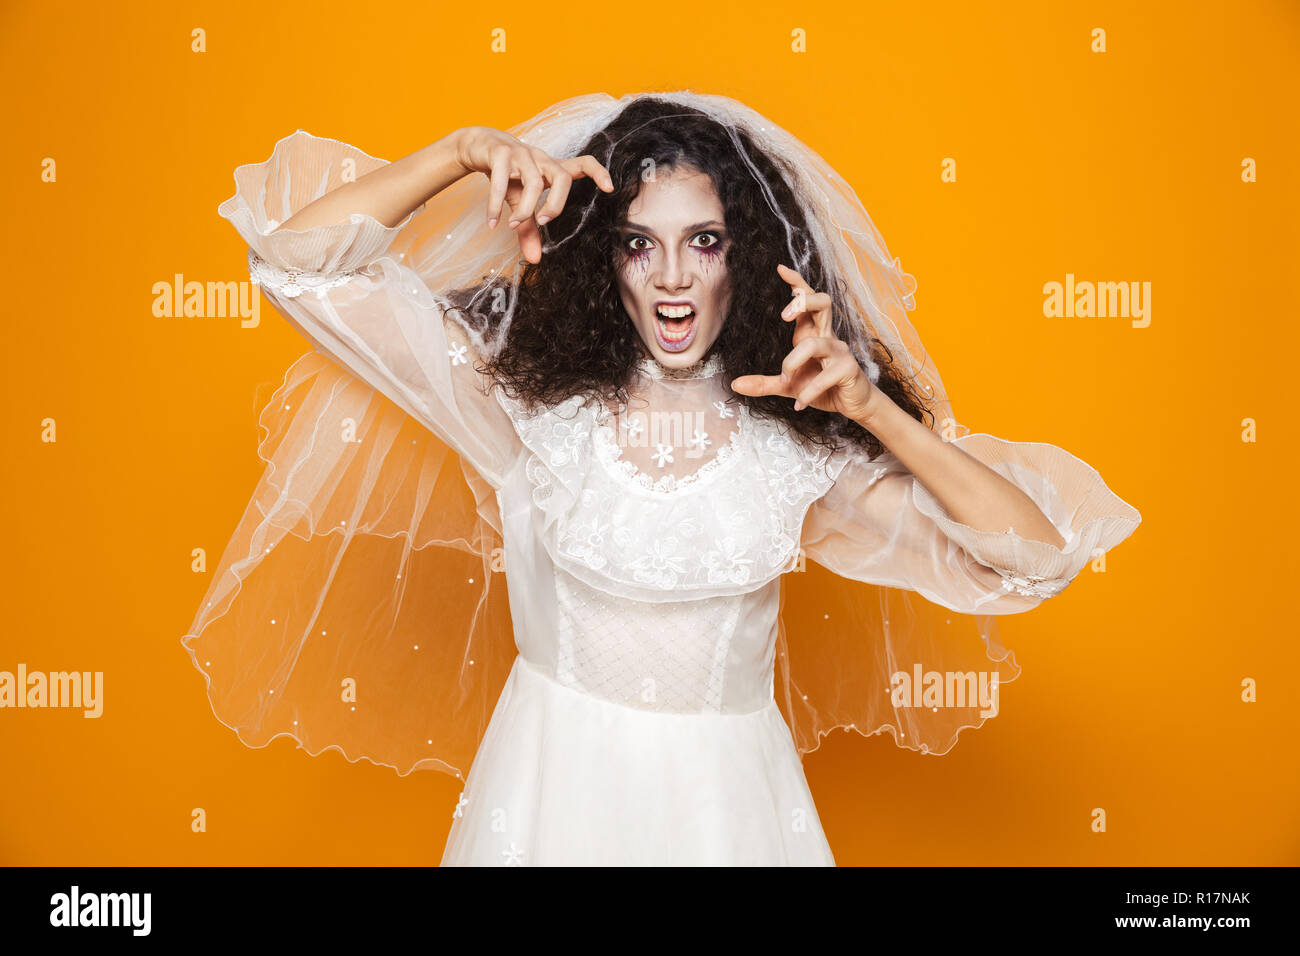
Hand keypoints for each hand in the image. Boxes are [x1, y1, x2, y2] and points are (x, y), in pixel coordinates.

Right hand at [454, 126, 613, 263]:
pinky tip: (493, 222)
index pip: (583, 163)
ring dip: (525, 209)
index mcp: (551, 167)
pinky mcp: (499, 153)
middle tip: (542, 222)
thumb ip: (530, 228)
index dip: (598, 173)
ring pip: (532, 182)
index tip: (610, 189)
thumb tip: (535, 260)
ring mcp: (521, 153)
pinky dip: (496, 205)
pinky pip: (501, 180)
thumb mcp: (519, 200)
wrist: (476, 145)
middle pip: (562, 178)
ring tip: (511, 226)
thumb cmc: (506, 173)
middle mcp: (541, 158)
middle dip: (556, 205)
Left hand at [730, 263, 880, 422]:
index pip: (807, 299)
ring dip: (793, 362)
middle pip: (823, 302)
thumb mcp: (788, 386)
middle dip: (803, 302)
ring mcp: (840, 351)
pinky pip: (824, 376)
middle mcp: (827, 336)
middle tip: (783, 316)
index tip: (780, 269)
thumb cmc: (824, 388)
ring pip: (815, 344)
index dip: (797, 283)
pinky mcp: (848, 368)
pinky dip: (808, 391)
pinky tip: (800, 403)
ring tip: (786, 381)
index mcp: (812, 333)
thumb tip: (734, 384)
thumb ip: (763, 383)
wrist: (852, 406)